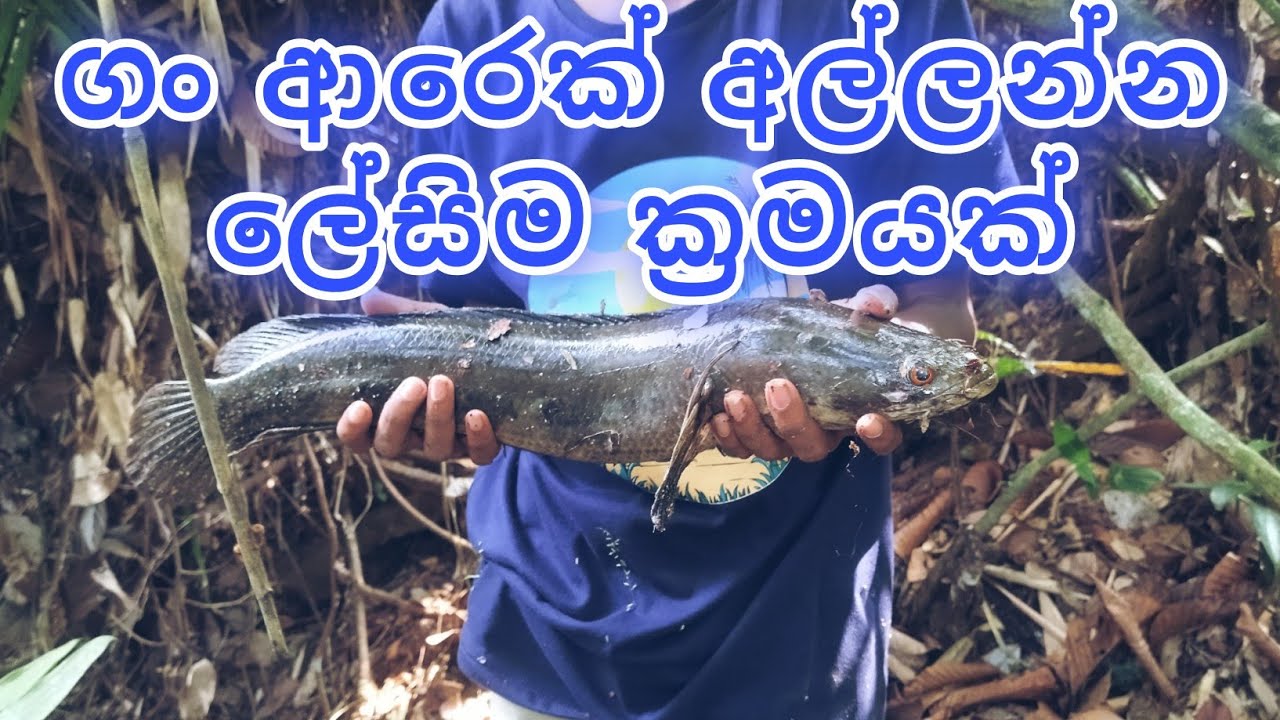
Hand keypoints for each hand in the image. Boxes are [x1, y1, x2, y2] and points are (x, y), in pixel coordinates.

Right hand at [334, 290, 500, 463]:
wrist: (500, 355)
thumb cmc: (446, 346)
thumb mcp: (423, 328)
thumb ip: (396, 315)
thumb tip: (369, 298)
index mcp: (389, 414)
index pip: (358, 437)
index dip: (352, 430)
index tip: (359, 406)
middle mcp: (414, 436)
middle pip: (392, 444)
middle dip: (399, 416)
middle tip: (414, 383)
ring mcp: (448, 444)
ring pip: (435, 449)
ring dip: (437, 418)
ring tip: (443, 382)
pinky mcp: (481, 447)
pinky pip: (478, 456)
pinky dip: (478, 439)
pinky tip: (477, 415)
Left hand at [710, 285, 911, 460]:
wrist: (802, 330)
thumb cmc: (840, 326)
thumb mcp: (862, 309)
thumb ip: (873, 305)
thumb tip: (870, 305)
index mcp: (860, 409)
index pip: (883, 437)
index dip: (879, 435)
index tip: (867, 420)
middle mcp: (824, 431)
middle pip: (813, 446)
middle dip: (793, 422)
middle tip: (777, 387)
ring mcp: (787, 436)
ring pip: (774, 450)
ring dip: (752, 429)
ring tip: (735, 398)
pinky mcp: (756, 432)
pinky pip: (742, 447)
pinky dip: (729, 437)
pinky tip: (717, 416)